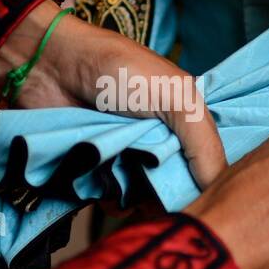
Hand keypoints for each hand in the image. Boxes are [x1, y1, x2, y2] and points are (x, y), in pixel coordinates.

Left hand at [0, 1, 226, 186]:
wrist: (51, 67)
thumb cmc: (118, 71)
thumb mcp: (175, 97)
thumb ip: (203, 142)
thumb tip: (217, 187)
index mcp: (184, 123)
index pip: (207, 166)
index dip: (204, 185)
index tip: (198, 200)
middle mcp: (158, 143)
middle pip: (174, 188)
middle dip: (166, 196)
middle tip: (155, 195)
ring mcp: (125, 158)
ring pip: (142, 199)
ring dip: (135, 200)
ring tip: (125, 188)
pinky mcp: (94, 169)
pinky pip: (109, 199)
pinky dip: (107, 200)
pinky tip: (103, 193)